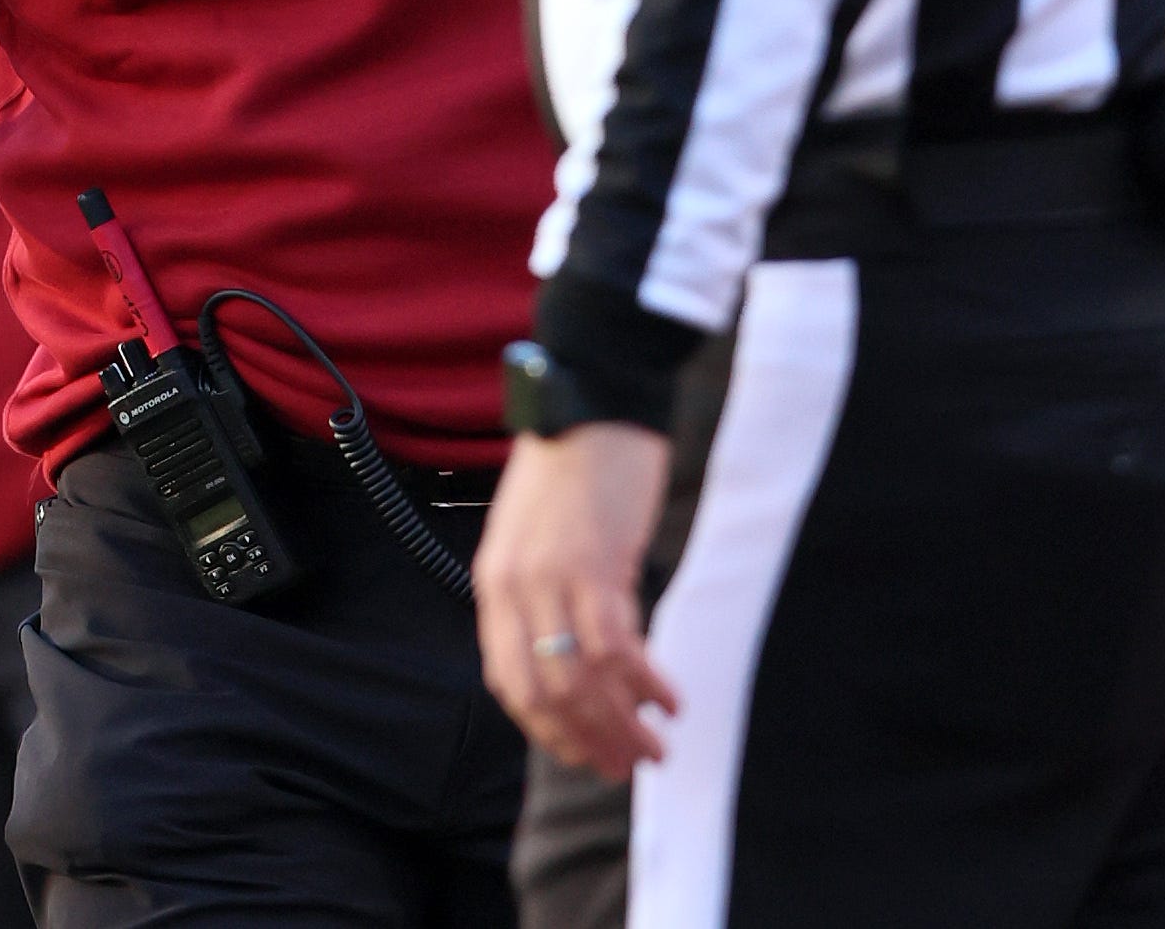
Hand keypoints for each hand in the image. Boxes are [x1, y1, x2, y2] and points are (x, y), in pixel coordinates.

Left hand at [474, 423, 678, 778]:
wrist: (588, 397)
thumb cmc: (570, 463)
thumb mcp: (536, 535)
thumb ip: (544, 593)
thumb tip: (580, 655)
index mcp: (494, 583)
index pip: (508, 682)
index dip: (545, 730)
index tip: (579, 754)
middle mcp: (515, 588)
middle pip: (546, 694)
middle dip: (587, 742)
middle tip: (626, 767)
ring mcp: (554, 579)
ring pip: (583, 682)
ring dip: (621, 727)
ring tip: (654, 750)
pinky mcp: (598, 564)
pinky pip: (618, 647)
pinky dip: (646, 684)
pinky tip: (669, 701)